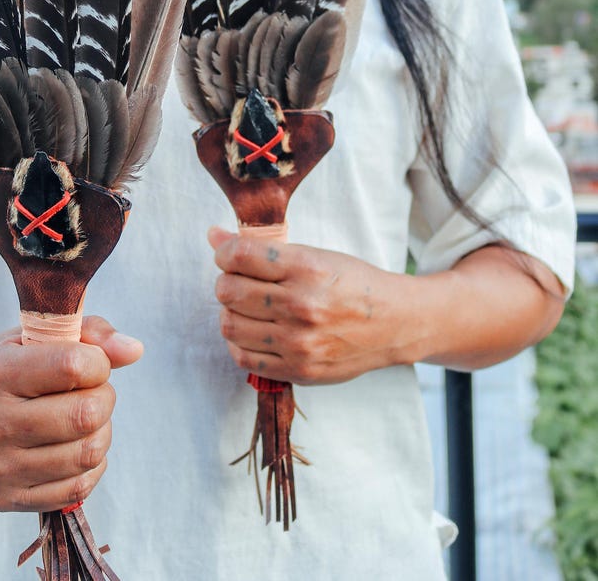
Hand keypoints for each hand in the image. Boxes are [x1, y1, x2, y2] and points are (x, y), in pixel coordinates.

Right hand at [0, 316, 142, 512]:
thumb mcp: (32, 335)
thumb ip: (89, 333)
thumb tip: (135, 350)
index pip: (74, 366)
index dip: (98, 362)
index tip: (90, 362)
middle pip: (85, 415)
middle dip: (104, 397)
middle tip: (91, 390)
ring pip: (86, 454)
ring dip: (102, 432)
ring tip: (85, 418)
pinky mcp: (4, 499)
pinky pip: (76, 489)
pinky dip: (91, 465)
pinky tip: (76, 445)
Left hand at [208, 227, 412, 385]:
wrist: (393, 323)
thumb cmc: (352, 283)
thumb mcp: (314, 254)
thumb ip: (263, 248)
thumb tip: (213, 236)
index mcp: (306, 267)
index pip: (239, 256)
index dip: (224, 252)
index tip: (228, 255)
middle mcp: (301, 305)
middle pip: (228, 290)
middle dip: (226, 281)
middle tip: (239, 281)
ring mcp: (299, 341)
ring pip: (229, 324)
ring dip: (230, 312)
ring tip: (247, 306)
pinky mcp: (299, 369)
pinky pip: (243, 357)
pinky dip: (238, 341)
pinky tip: (252, 330)